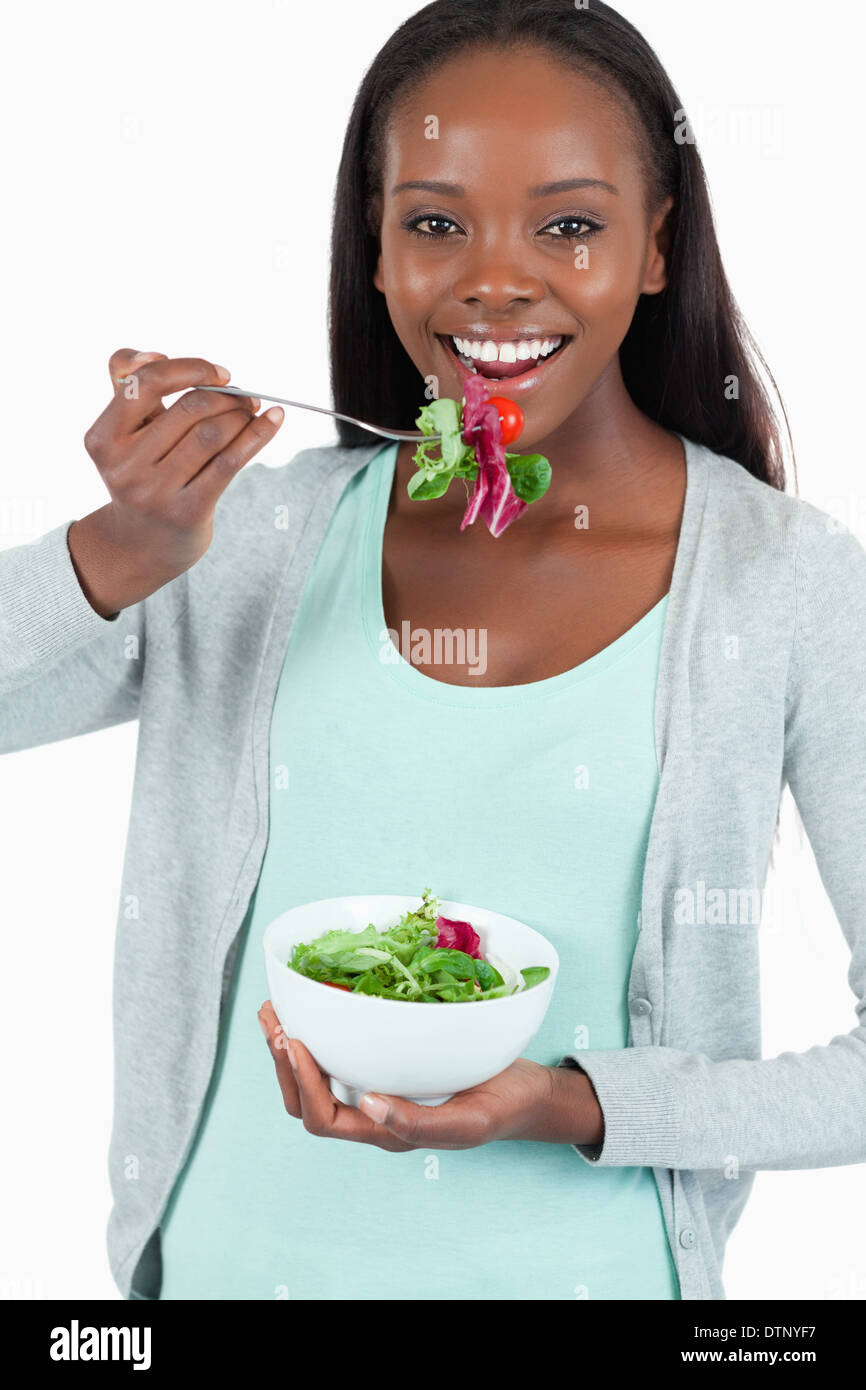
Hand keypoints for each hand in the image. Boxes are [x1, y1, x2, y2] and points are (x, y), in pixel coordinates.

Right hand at [69, 348, 283, 614]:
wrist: (144, 543)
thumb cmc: (141, 472)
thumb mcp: (123, 431)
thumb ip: (127, 384)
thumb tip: (152, 355)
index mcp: (102, 439)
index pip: (143, 382)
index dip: (188, 368)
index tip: (219, 374)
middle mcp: (123, 466)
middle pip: (188, 407)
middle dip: (226, 395)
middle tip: (245, 396)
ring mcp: (154, 491)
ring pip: (212, 433)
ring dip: (242, 415)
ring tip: (253, 411)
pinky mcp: (187, 511)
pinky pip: (230, 461)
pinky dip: (258, 435)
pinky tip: (274, 420)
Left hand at [257, 1000, 603, 1152]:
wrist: (527, 1093)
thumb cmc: (502, 1106)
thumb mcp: (472, 1120)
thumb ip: (421, 1125)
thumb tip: (370, 1106)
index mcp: (386, 1132)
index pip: (325, 1117)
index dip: (302, 1082)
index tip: (295, 1039)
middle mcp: (373, 1114)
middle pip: (307, 1102)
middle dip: (281, 1062)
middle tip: (271, 1017)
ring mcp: (377, 1091)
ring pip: (316, 1080)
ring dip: (289, 1049)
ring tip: (275, 1011)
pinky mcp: (387, 1066)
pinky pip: (339, 1056)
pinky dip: (318, 1033)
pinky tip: (313, 1006)